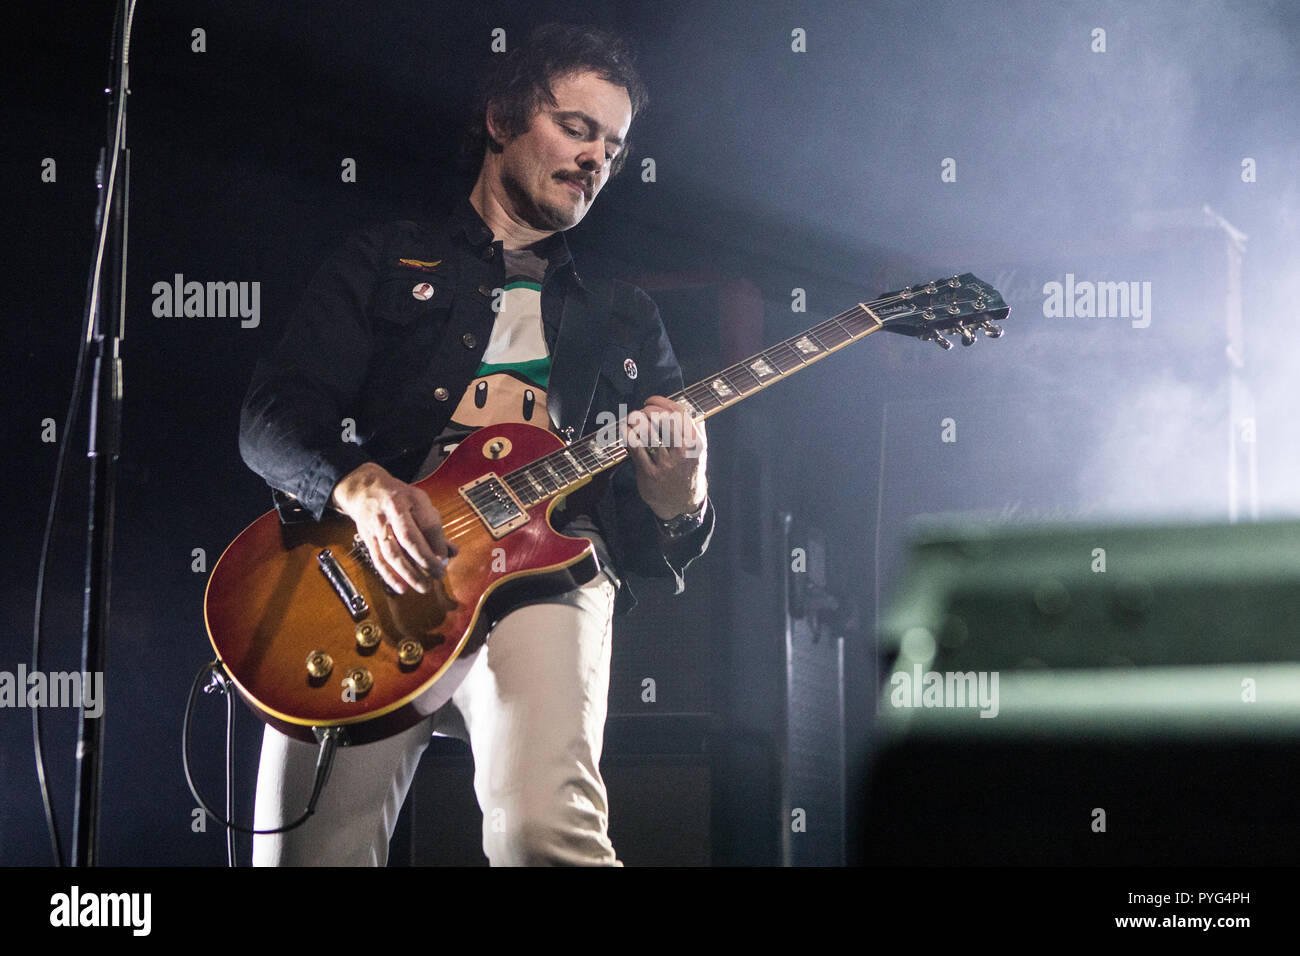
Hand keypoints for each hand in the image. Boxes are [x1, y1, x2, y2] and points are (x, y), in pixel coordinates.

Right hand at [329, 462, 457, 593]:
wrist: (365, 490)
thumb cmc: (399, 498)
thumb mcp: (420, 503)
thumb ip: (435, 527)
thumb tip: (451, 552)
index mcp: (409, 499)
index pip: (426, 522)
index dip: (437, 542)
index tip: (445, 556)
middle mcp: (391, 512)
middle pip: (408, 538)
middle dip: (426, 559)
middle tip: (439, 574)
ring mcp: (377, 526)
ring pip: (392, 553)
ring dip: (409, 573)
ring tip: (424, 586)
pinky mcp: (368, 538)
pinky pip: (378, 560)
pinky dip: (390, 576)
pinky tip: (402, 587)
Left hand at [625, 395, 707, 519]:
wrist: (682, 502)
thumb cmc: (688, 470)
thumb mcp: (700, 450)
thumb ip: (696, 428)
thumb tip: (688, 405)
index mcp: (695, 442)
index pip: (678, 413)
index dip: (660, 401)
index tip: (650, 400)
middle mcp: (683, 452)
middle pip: (662, 419)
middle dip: (647, 410)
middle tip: (640, 412)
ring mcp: (666, 464)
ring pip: (647, 431)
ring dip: (635, 420)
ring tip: (631, 419)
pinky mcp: (650, 473)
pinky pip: (635, 448)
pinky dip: (627, 434)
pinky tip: (626, 431)